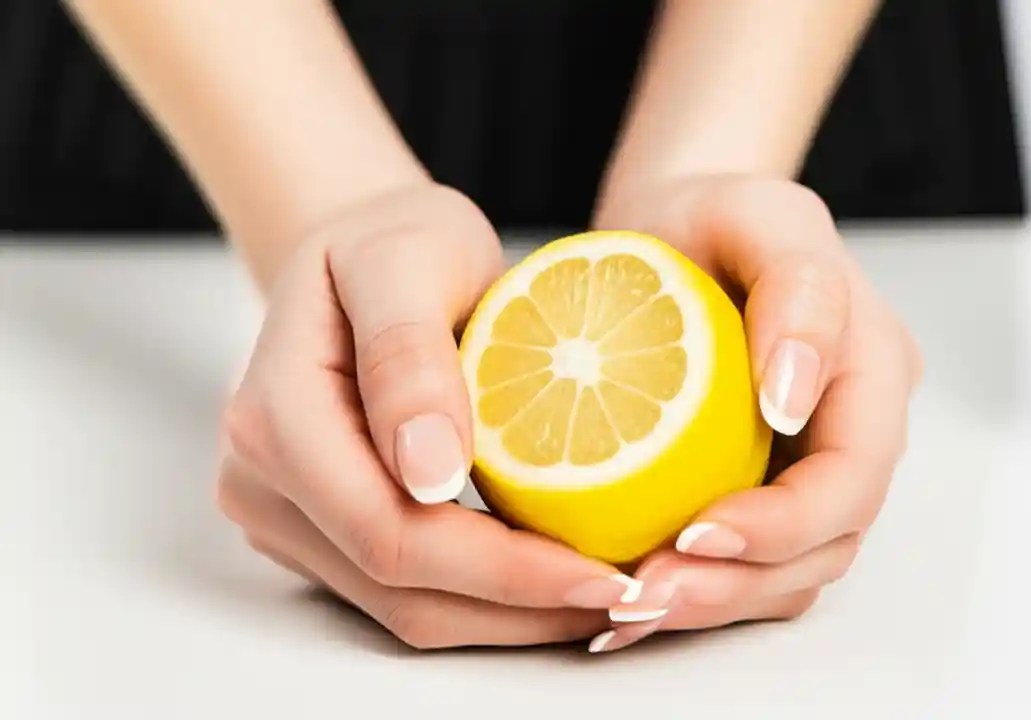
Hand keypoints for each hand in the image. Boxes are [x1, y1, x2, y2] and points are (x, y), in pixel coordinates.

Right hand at [216, 185, 642, 648]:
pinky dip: (489, 598)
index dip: (501, 569)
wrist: (360, 251)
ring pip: (405, 609)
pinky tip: (559, 577)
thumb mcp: (408, 257)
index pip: (390, 530)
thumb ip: (409, 354)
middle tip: (629, 597)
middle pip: (399, 588)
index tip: (604, 570)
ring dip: (512, 618)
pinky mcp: (321, 531)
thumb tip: (426, 473)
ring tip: (607, 597)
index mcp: (275, 416)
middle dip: (520, 607)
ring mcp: (286, 514)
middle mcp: (261, 481)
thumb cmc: (392, 239)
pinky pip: (407, 592)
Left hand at [588, 175, 922, 651]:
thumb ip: (797, 290)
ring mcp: (804, 469)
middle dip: (737, 585)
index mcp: (872, 373)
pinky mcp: (754, 490)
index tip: (694, 532)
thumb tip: (793, 397)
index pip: (851, 478)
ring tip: (625, 610)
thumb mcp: (760, 214)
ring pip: (782, 573)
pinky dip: (687, 590)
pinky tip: (618, 604)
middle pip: (821, 547)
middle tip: (643, 594)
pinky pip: (738, 563)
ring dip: (709, 603)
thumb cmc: (717, 213)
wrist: (676, 229)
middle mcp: (849, 434)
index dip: (785, 525)